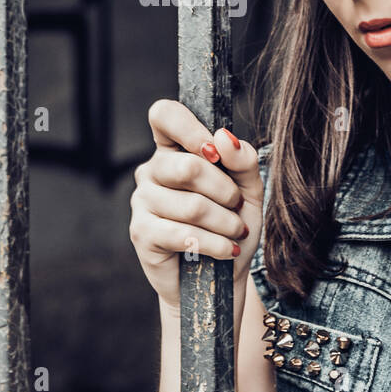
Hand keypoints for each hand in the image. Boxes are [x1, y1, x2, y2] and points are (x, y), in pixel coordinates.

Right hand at [129, 99, 264, 312]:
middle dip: (225, 191)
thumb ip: (243, 160)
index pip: (164, 115)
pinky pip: (184, 234)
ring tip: (234, 232)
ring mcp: (142, 201)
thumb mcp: (248, 189)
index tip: (213, 150)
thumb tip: (224, 138)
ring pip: (191, 205)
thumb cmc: (231, 226)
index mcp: (173, 150)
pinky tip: (226, 251)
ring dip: (225, 223)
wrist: (222, 276)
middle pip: (187, 166)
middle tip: (236, 206)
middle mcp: (152, 170)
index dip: (188, 127)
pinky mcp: (142, 233)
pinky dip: (216, 244)